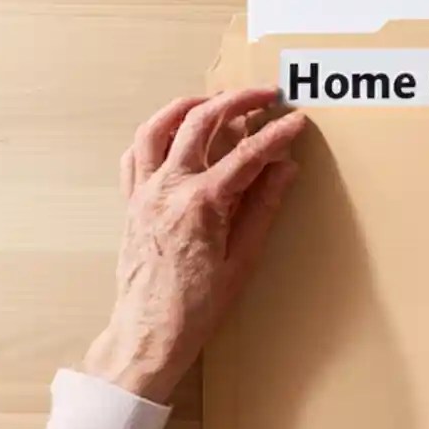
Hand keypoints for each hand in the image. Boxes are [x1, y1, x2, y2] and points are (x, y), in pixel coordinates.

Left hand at [82, 88, 307, 402]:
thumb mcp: (243, 258)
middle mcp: (168, 189)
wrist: (149, 333)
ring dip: (189, 105)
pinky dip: (156, 133)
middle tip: (264, 95)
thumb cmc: (197, 306)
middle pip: (201, 122)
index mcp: (201, 204)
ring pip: (159, 126)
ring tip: (216, 100)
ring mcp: (144, 192)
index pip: (247, 155)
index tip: (297, 121)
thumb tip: (284, 168)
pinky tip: (174, 131)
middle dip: (236, 101)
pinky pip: (136, 152)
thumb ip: (263, 206)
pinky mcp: (131, 201)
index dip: (277, 135)